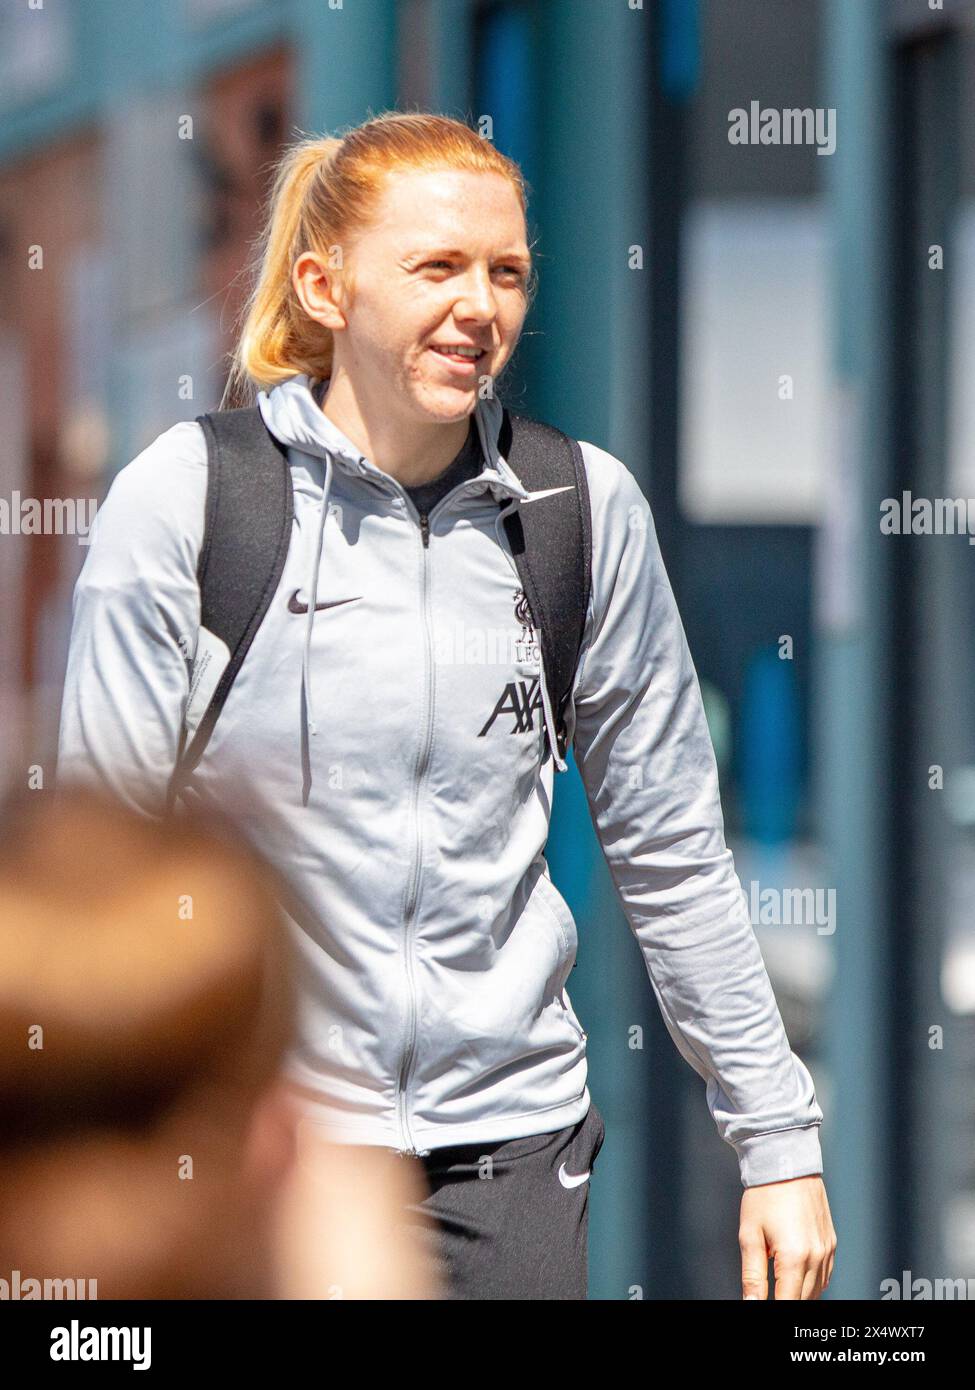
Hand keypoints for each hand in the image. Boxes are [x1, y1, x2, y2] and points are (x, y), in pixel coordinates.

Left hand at [739, 1175, 835, 1299]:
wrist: (787, 1162)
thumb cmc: (764, 1195)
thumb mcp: (749, 1234)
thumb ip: (752, 1275)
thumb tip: (751, 1303)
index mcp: (795, 1257)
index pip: (787, 1303)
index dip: (774, 1309)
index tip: (763, 1305)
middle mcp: (817, 1256)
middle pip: (804, 1300)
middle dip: (786, 1301)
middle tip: (769, 1294)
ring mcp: (828, 1249)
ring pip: (817, 1290)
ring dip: (799, 1294)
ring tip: (780, 1287)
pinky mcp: (832, 1242)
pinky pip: (825, 1275)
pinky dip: (812, 1283)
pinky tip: (796, 1276)